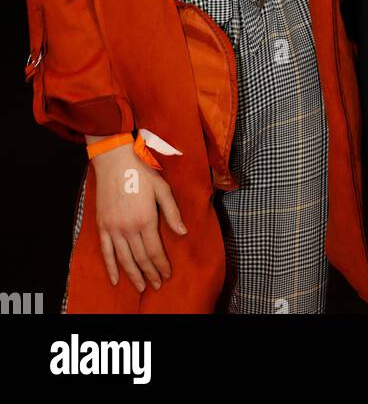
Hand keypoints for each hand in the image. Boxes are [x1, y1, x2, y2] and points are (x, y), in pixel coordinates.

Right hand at [90, 143, 186, 291]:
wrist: (114, 161)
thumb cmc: (141, 172)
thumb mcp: (162, 188)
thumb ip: (172, 212)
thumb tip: (183, 232)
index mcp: (146, 219)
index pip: (155, 251)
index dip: (161, 265)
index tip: (167, 274)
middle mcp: (128, 228)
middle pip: (140, 258)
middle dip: (150, 274)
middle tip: (157, 285)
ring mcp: (113, 229)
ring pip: (124, 260)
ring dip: (133, 275)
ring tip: (141, 288)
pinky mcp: (102, 226)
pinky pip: (106, 252)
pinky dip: (111, 268)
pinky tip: (116, 280)